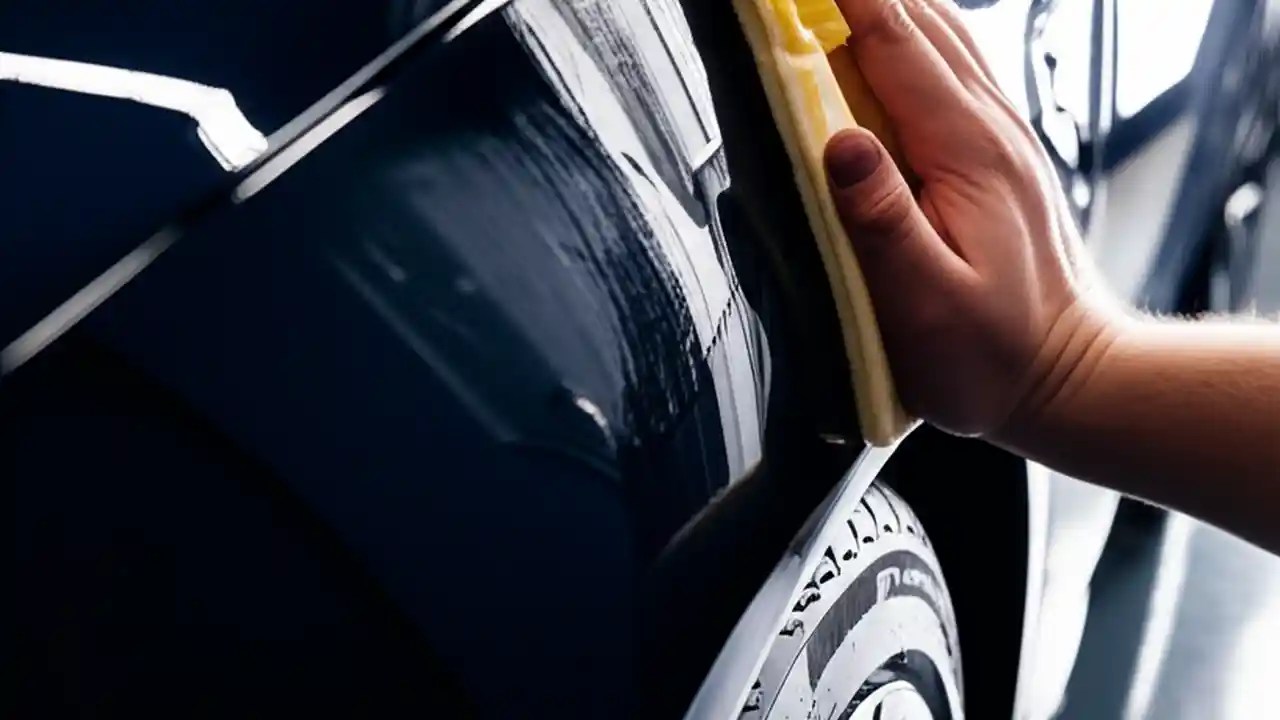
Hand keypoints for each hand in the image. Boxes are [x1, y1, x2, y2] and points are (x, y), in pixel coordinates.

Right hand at [825, 0, 1119, 436]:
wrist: (1068, 377)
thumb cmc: (993, 355)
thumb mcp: (927, 302)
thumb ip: (882, 221)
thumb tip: (839, 141)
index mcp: (968, 154)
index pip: (897, 45)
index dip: (843, 0)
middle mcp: (989, 129)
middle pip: (921, 22)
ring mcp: (998, 136)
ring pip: (942, 36)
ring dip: (884, 6)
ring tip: (830, 5)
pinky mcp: (994, 154)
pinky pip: (951, 69)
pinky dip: (908, 37)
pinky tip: (882, 37)